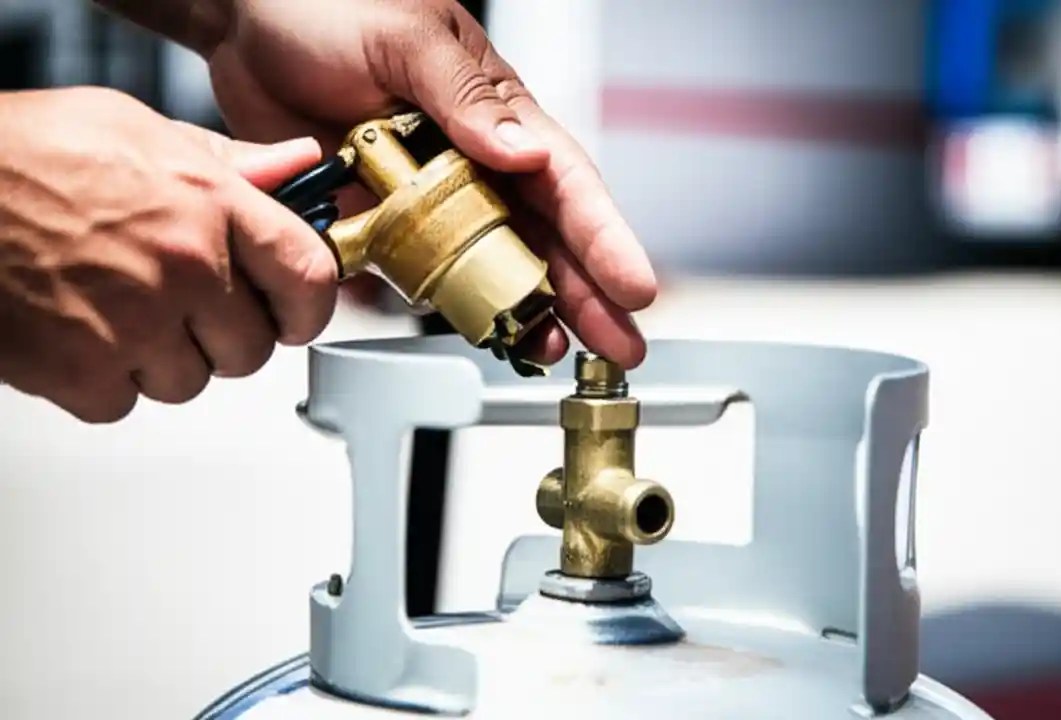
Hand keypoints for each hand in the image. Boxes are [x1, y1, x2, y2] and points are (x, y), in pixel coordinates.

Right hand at [0, 87, 333, 422]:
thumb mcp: (138, 130)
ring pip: (190, 381)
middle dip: (224, 335)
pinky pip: (125, 402)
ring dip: (163, 359)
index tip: (295, 311)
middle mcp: (183, 269)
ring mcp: (134, 326)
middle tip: (187, 307)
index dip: (308, 305)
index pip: (311, 279)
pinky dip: (104, 381)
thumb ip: (228, 162)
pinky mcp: (79, 372)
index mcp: (211, 206)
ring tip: (121, 309)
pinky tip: (81, 331)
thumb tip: (295, 169)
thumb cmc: (24, 153)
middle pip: (252, 349)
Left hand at [205, 0, 656, 367]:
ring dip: (521, 311)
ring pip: (490, 266)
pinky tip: (467, 331)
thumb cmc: (331, 5)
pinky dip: (440, 304)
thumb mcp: (407, 37)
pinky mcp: (383, 222)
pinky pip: (419, 273)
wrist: (245, 24)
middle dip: (586, 295)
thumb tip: (520, 153)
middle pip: (544, 239)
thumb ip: (464, 98)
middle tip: (621, 346)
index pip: (567, 181)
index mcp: (498, 113)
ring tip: (546, 351)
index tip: (632, 287)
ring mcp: (430, 198)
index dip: (604, 237)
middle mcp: (475, 161)